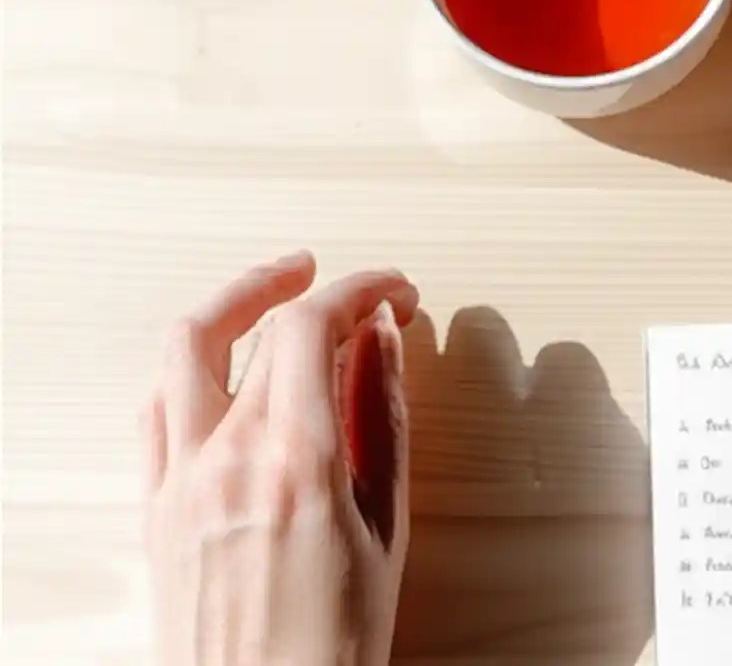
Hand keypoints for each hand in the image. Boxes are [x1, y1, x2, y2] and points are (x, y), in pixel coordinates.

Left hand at [141, 251, 417, 664]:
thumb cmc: (333, 645)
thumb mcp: (385, 528)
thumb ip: (383, 421)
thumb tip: (383, 343)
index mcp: (293, 462)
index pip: (314, 326)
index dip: (358, 288)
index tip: (391, 288)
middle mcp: (224, 457)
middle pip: (260, 328)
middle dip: (319, 294)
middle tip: (363, 299)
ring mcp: (178, 478)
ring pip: (187, 348)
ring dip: (234, 302)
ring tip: (276, 288)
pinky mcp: (154, 504)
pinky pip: (157, 405)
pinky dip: (193, 365)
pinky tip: (223, 364)